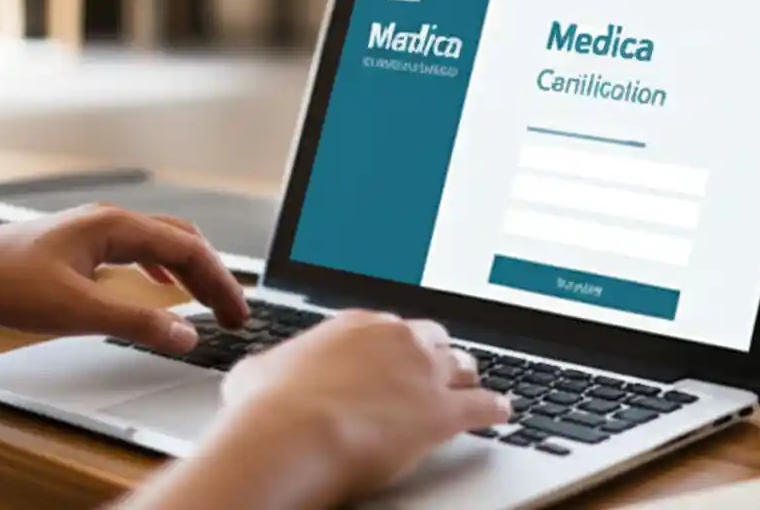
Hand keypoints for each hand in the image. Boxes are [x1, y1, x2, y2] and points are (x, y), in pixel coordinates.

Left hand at [0, 204, 247, 348]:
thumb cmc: (2, 284)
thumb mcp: (76, 311)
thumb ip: (136, 323)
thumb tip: (185, 335)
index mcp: (115, 225)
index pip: (189, 250)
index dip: (220, 284)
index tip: (238, 314)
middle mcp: (109, 220)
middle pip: (183, 240)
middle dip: (214, 275)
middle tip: (234, 311)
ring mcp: (94, 230)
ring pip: (162, 242)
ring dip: (192, 270)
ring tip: (209, 298)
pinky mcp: (80, 245)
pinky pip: (139, 248)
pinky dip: (164, 265)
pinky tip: (163, 283)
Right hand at [217, 311, 510, 502]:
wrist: (290, 435)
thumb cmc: (267, 409)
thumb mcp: (257, 373)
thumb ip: (272, 366)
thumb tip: (259, 372)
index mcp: (355, 325)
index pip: (389, 328)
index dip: (396, 347)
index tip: (397, 357)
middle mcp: (396, 338)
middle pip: (433, 339)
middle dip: (436, 355)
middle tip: (436, 371)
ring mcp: (424, 372)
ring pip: (463, 366)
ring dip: (468, 379)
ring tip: (474, 388)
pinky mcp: (444, 411)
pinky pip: (485, 405)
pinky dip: (496, 410)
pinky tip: (502, 414)